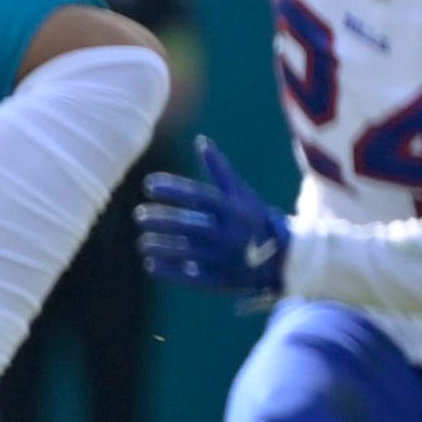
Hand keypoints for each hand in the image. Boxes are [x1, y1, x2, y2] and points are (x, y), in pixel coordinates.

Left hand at [137, 135, 287, 296]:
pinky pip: (191, 277)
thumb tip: (201, 141)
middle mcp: (227, 234)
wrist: (282, 259)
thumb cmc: (253, 219)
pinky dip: (170, 272)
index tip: (148, 185)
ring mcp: (224, 258)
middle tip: (139, 216)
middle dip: (161, 220)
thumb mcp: (241, 194)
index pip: (198, 196)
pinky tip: (151, 264)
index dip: (172, 190)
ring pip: (186, 252)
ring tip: (142, 242)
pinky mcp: (221, 280)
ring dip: (161, 246)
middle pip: (188, 225)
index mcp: (232, 210)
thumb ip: (220, 170)